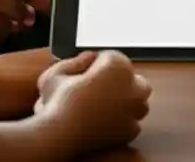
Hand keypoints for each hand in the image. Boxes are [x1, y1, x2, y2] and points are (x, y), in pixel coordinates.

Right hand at [35, 51, 151, 155]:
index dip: (97, 64)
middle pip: (133, 78)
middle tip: (99, 88)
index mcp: (117, 65)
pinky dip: (122, 122)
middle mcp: (132, 85)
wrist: (60, 136)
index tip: (86, 72)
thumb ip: (74, 62)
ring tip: (103, 106)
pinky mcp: (130, 130)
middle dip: (120, 81)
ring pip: (138, 101)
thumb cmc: (58, 103)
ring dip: (126, 101)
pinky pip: (131, 122)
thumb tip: (88, 58)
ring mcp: (134, 109)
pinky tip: (104, 122)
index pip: (112, 57)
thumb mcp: (56, 74)